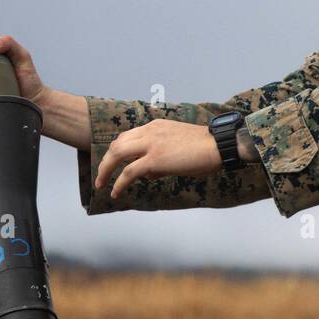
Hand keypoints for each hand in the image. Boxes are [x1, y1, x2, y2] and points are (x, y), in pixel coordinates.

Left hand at [94, 119, 222, 199]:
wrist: (217, 145)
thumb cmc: (203, 147)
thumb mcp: (177, 143)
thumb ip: (160, 155)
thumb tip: (149, 173)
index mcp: (155, 126)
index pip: (127, 136)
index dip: (117, 150)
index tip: (113, 162)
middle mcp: (149, 131)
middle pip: (117, 144)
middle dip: (106, 160)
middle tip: (101, 175)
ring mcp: (151, 144)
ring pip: (117, 155)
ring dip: (105, 170)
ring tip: (101, 184)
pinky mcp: (155, 159)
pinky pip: (129, 172)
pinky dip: (119, 183)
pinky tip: (115, 192)